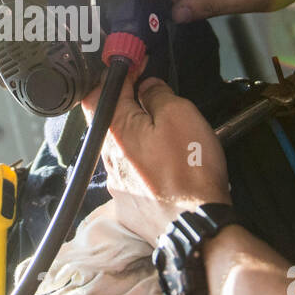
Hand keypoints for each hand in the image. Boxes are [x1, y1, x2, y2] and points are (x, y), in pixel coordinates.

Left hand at [81, 72, 229, 247]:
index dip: (116, 74)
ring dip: (140, 139)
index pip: (97, 90)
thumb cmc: (190, 172)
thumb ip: (157, 94)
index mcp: (115, 130)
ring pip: (123, 150)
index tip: (135, 66)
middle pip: (111, 120)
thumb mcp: (180, 114)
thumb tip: (146, 85)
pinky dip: (147, 168)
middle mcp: (108, 158)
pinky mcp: (129, 205)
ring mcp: (117, 184)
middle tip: (157, 100)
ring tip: (170, 141)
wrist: (196, 227)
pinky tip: (168, 170)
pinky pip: (133, 176)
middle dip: (131, 106)